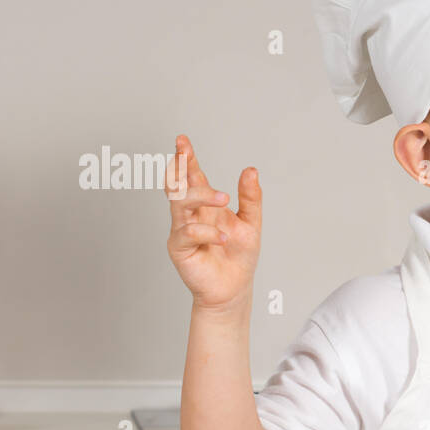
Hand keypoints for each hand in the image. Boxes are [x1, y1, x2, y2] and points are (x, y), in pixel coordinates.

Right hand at [165, 134, 261, 311]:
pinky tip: (223, 238)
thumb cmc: (238, 256)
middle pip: (179, 185)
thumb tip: (251, 170)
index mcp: (206, 206)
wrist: (234, 288)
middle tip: (187, 154)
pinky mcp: (179, 249)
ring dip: (201, 197)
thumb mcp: (251, 223)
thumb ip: (250, 198)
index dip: (186, 160)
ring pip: (180, 204)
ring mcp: (182, 230)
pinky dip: (207, 232)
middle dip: (179, 167)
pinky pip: (187, 233)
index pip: (193, 178)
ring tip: (224, 199)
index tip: (182, 141)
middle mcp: (191, 215)